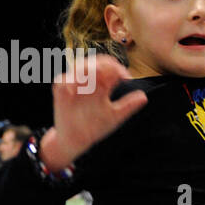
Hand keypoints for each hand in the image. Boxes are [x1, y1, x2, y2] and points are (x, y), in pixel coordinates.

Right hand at [39, 54, 147, 171]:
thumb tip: (144, 96)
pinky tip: (76, 87)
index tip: (126, 78)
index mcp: (102, 86)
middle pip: (94, 63)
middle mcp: (88, 83)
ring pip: (78, 68)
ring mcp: (74, 87)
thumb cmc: (96, 127)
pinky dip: (68, 81)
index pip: (110, 67)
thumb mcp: (115, 117)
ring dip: (86, 68)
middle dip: (103, 64)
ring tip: (97, 72)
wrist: (77, 141)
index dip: (119, 68)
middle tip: (112, 72)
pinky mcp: (61, 94)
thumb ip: (128, 106)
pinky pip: (61, 82)